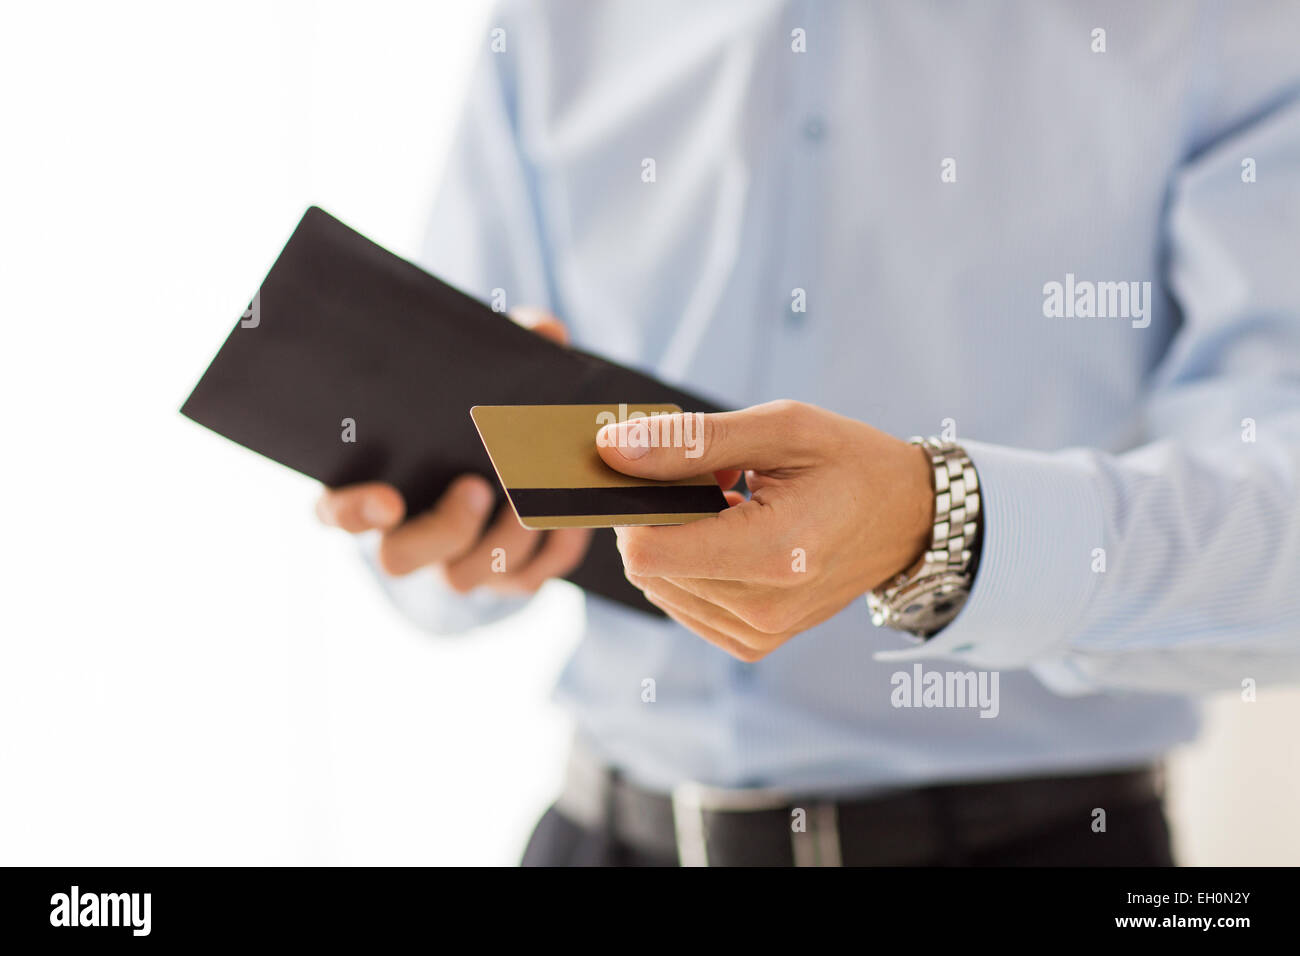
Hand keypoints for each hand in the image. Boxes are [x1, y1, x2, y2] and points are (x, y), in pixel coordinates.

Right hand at [315, 307, 591, 595]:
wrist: (534, 444)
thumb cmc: (485, 406)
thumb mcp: (488, 373)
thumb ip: (504, 346)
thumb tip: (543, 330)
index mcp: (376, 484)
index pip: (335, 511)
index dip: (353, 512)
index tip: (388, 498)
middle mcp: (408, 533)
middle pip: (399, 560)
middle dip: (442, 529)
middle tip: (477, 487)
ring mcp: (455, 561)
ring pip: (463, 577)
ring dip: (503, 541)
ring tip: (536, 497)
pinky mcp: (507, 577)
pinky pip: (527, 580)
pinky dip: (553, 550)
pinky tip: (573, 515)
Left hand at [596, 400, 933, 660]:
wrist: (908, 518)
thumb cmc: (848, 463)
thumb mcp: (779, 428)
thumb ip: (690, 442)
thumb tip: (613, 451)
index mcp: (773, 553)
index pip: (647, 551)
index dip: (631, 506)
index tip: (654, 468)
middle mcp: (763, 608)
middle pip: (648, 568)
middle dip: (657, 516)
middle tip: (707, 477)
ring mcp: (759, 632)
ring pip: (659, 587)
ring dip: (676, 540)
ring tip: (728, 505)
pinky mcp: (754, 642)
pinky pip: (683, 604)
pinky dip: (692, 566)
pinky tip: (732, 536)